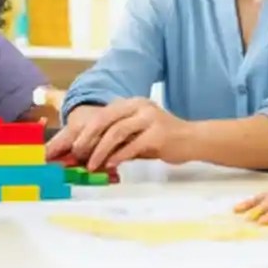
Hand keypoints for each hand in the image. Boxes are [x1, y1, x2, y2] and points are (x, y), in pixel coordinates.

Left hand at [46, 99, 191, 169]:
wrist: (194, 140)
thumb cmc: (164, 139)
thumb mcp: (138, 134)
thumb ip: (119, 139)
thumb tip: (91, 152)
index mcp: (133, 103)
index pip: (103, 114)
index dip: (86, 130)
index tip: (73, 146)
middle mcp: (140, 106)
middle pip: (106, 119)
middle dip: (88, 138)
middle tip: (78, 154)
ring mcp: (150, 119)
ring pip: (117, 131)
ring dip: (101, 149)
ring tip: (92, 164)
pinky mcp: (158, 134)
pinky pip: (133, 145)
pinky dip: (119, 155)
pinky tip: (111, 164)